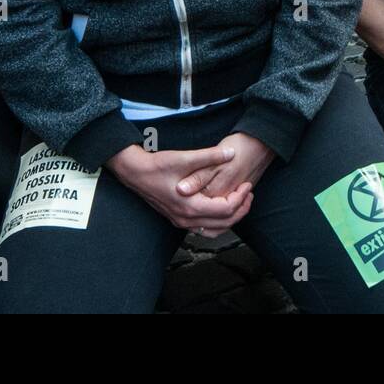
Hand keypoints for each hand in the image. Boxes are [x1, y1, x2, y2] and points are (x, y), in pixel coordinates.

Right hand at [107, 144, 251, 233]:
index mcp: (190, 206)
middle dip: (241, 209)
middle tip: (249, 193)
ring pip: (214, 230)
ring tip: (240, 201)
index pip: (225, 210)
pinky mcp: (178, 218)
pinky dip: (217, 221)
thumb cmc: (157, 166)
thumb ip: (210, 156)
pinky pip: (204, 228)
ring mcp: (181, 221)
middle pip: (223, 223)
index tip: (247, 184)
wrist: (134, 172)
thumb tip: (231, 153)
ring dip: (230, 218)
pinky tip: (221, 207)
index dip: (241, 197)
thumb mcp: (185, 158)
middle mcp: (186, 219)